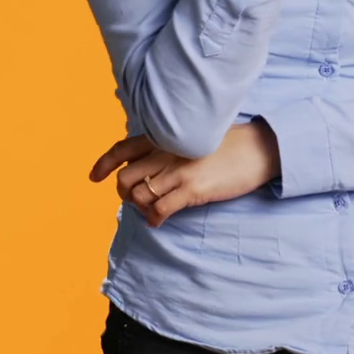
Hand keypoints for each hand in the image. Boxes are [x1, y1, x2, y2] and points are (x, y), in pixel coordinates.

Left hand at [88, 122, 282, 227]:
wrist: (258, 148)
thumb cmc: (231, 143)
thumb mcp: (195, 134)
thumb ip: (172, 144)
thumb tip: (153, 162)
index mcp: (165, 136)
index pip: (123, 149)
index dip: (104, 164)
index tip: (95, 177)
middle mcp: (166, 152)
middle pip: (126, 178)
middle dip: (125, 194)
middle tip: (138, 200)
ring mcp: (177, 171)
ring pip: (138, 196)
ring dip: (141, 208)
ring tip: (153, 210)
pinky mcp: (191, 189)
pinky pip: (159, 210)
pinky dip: (153, 219)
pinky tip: (160, 220)